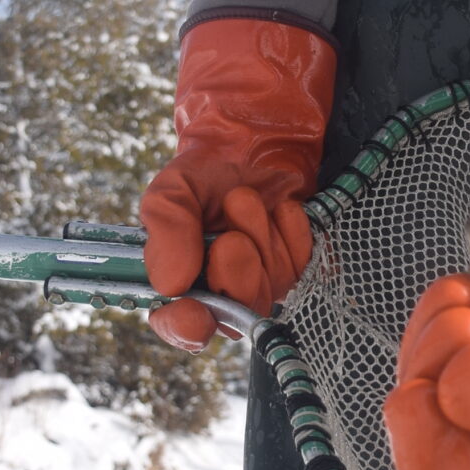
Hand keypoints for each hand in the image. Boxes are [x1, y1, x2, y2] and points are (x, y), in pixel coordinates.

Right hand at [141, 15, 335, 348]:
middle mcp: (223, 292)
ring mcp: (265, 282)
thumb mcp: (172, 192)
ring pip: (272, 287)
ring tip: (247, 200)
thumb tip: (170, 285)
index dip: (187, 327)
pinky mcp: (299, 265)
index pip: (181, 326)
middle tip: (230, 235)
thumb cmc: (205, 173)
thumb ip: (165, 232)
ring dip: (262, 238)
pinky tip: (280, 208)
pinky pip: (304, 263)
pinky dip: (291, 230)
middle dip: (236, 270)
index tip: (195, 312)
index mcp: (181, 284)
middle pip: (235, 313)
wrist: (255, 141)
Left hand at [382, 66, 469, 469]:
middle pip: (417, 439)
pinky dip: (445, 304)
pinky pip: (416, 331)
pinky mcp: (450, 358)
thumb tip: (449, 395)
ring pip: (412, 375)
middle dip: (435, 371)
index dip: (436, 456)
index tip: (446, 398)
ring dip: (444, 327)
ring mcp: (466, 407)